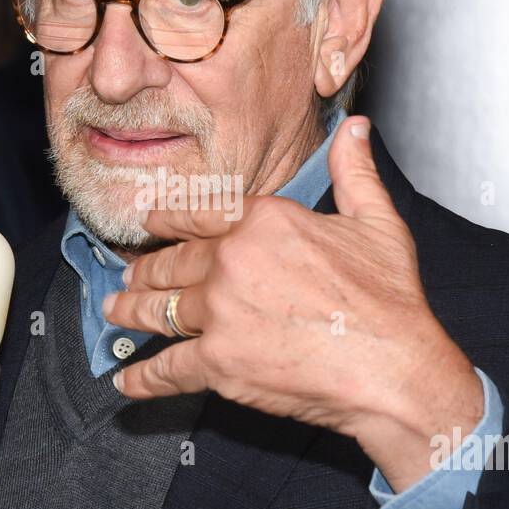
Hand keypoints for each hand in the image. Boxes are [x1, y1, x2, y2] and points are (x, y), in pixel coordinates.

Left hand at [106, 116, 483, 490]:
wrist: (393, 367)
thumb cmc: (388, 300)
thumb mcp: (377, 222)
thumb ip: (354, 171)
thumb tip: (355, 127)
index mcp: (263, 221)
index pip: (197, 214)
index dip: (166, 219)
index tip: (148, 222)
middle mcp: (231, 261)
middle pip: (172, 263)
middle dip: (145, 269)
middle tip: (128, 275)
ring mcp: (218, 313)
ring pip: (160, 309)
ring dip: (132, 310)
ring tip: (116, 310)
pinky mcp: (217, 362)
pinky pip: (166, 369)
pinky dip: (142, 378)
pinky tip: (125, 382)